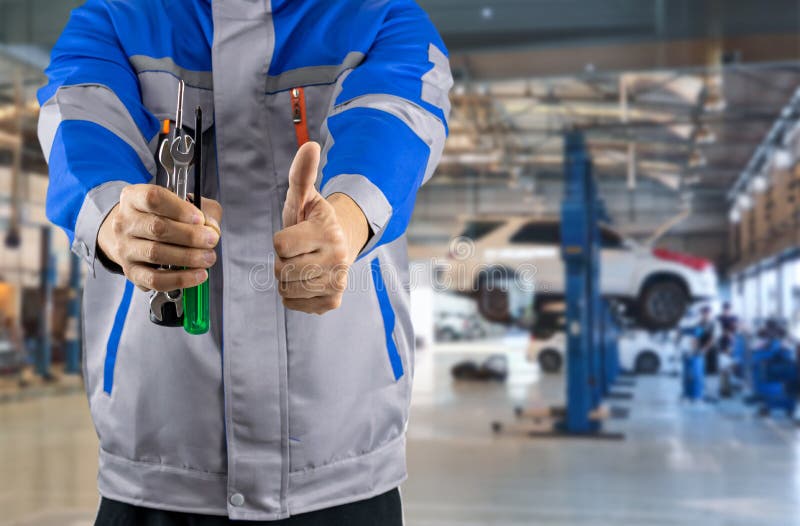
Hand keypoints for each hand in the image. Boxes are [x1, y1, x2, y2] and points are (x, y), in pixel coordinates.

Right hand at [97, 184, 221, 291]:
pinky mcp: (131, 272)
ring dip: (188, 257)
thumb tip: (212, 229)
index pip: (153, 198)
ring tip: (208, 258)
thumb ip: (204, 210)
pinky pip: (155, 279)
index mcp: (134, 197)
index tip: (200, 218)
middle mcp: (124, 222)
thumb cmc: (163, 217)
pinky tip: (198, 275)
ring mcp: (124, 248)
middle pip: (157, 227)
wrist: (134, 236)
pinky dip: (180, 279)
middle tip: (211, 240)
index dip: (179, 209)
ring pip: (156, 253)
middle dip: (190, 236)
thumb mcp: (184, 204)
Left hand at [274, 142, 368, 314]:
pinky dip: (292, 295)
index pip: (280, 245)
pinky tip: (304, 280)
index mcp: (328, 232)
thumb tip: (310, 145)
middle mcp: (338, 259)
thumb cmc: (312, 219)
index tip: (294, 234)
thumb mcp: (304, 197)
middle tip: (297, 252)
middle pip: (282, 270)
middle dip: (282, 261)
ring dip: (285, 278)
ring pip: (286, 289)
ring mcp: (337, 282)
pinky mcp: (333, 301)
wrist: (338, 245)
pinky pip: (293, 304)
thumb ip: (301, 174)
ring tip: (300, 264)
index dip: (280, 240)